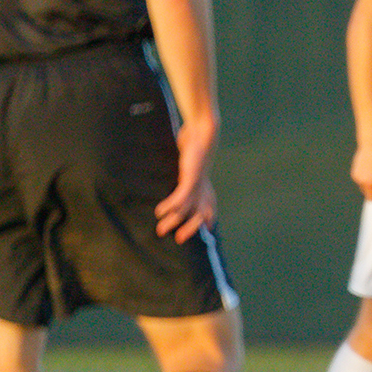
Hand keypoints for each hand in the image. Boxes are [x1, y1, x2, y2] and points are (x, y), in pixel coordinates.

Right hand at [155, 121, 217, 243]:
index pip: (211, 208)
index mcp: (205, 186)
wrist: (201, 133)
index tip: (205, 230)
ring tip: (161, 229)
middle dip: (190, 228)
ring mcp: (198, 184)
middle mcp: (204, 188)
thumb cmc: (194, 148)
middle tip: (178, 239)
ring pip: (187, 209)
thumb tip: (179, 184)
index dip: (209, 220)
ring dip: (173, 220)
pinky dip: (171, 206)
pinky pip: (181, 197)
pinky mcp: (191, 178)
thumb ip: (187, 177)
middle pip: (201, 214)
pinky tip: (161, 211)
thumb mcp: (191, 166)